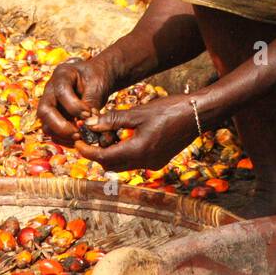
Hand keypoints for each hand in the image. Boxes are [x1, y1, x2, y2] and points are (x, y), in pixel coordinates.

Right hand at [37, 56, 117, 146]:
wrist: (97, 77)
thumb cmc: (98, 77)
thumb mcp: (98, 85)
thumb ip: (92, 101)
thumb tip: (88, 124)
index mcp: (62, 74)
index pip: (61, 92)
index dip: (74, 107)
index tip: (89, 115)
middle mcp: (51, 89)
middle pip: (45, 110)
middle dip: (61, 126)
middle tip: (79, 133)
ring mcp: (50, 103)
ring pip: (45, 123)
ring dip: (61, 134)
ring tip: (80, 137)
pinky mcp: (53, 115)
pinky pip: (52, 131)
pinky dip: (63, 138)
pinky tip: (78, 139)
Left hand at [74, 95, 200, 172]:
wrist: (198, 114)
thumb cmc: (169, 109)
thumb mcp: (137, 113)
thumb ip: (112, 120)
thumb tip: (89, 123)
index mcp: (138, 151)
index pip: (104, 158)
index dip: (87, 152)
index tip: (77, 142)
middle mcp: (145, 162)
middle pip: (112, 165)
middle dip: (97, 154)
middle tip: (86, 138)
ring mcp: (153, 163)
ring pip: (123, 164)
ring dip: (110, 153)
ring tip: (102, 136)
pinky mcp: (158, 160)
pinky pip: (134, 161)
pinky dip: (123, 152)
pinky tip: (121, 137)